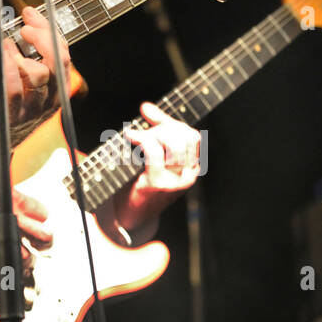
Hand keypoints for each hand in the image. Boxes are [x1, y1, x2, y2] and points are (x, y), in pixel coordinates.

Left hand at [0, 6, 73, 151]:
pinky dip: (8, 68)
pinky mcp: (13, 116)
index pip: (63, 53)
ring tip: (8, 43)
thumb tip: (29, 21)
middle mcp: (51, 98)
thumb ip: (33, 55)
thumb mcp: (29, 79)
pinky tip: (2, 55)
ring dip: (22, 53)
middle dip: (42, 37)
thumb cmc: (11, 101)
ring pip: (39, 75)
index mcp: (58, 86)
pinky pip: (14, 90)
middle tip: (24, 27)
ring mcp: (33, 109)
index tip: (31, 14)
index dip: (48, 30)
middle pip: (58, 62)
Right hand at [0, 190, 51, 270]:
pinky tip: (7, 271)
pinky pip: (7, 265)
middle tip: (37, 244)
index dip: (39, 220)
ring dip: (27, 258)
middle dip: (41, 241)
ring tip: (23, 260)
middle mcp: (9, 217)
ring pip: (28, 254)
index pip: (40, 212)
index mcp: (10, 198)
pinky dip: (8, 270)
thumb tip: (1, 203)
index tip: (37, 223)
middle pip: (42, 235)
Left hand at [114, 102, 201, 233]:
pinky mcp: (159, 184)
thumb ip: (154, 131)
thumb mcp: (153, 156)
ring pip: (173, 143)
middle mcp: (188, 175)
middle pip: (186, 137)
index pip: (191, 135)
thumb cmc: (140, 181)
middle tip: (141, 130)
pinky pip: (155, 152)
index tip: (147, 112)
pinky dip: (142, 139)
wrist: (130, 215)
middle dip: (162, 127)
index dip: (170, 120)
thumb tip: (147, 106)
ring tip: (135, 137)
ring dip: (151, 134)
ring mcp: (175, 181)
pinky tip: (130, 137)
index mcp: (191, 167)